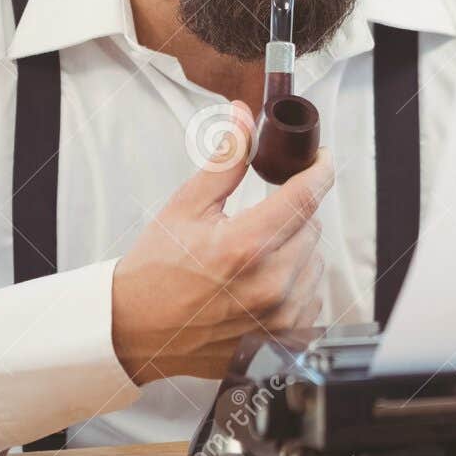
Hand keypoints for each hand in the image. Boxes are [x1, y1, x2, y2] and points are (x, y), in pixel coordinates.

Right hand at [110, 100, 331, 383]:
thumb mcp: (186, 207)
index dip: (319, 169)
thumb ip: (226, 161)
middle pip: (312, 226)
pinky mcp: (285, 339)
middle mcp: (270, 284)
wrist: (136, 332)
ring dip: (295, 250)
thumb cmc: (156, 271)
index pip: (306, 195)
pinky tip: (261, 284)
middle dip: (292, 213)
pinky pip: (312, 296)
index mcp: (246, 246)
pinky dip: (295, 284)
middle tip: (257, 219)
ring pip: (315, 261)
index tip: (319, 160)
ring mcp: (281, 317)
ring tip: (254, 257)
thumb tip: (244, 117)